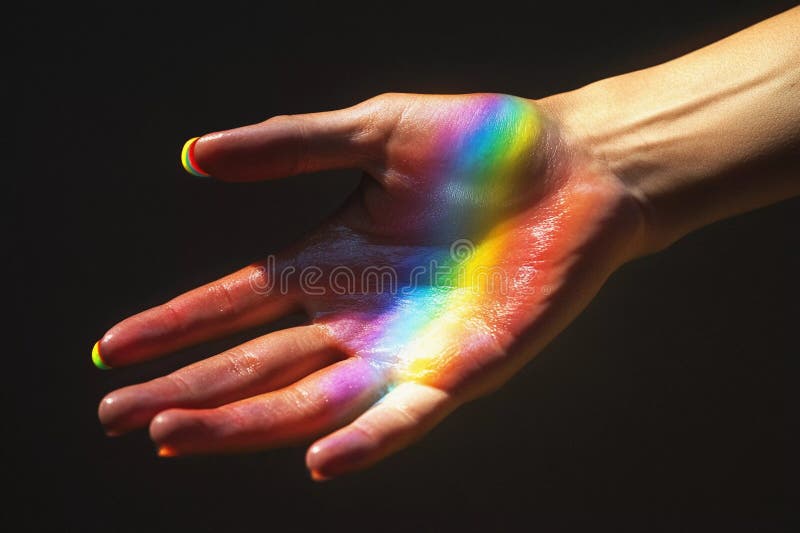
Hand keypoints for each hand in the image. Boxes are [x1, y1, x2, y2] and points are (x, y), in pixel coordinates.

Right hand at [95, 92, 644, 478]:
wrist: (574, 164)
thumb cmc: (478, 144)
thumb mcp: (374, 131)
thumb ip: (289, 145)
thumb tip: (193, 156)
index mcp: (332, 261)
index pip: (235, 304)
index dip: (175, 326)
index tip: (114, 351)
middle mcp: (358, 316)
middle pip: (257, 364)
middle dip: (187, 391)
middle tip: (118, 416)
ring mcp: (407, 348)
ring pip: (312, 399)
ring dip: (246, 423)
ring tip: (176, 436)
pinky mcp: (465, 368)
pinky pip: (408, 414)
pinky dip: (367, 440)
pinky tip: (320, 459)